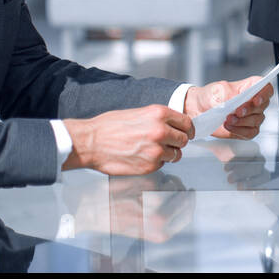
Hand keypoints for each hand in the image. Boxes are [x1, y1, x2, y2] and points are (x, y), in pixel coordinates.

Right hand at [62, 105, 193, 175]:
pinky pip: (162, 165)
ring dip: (168, 154)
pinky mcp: (149, 166)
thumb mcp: (139, 113)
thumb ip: (159, 119)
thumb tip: (174, 126)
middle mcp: (161, 131)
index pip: (187, 123)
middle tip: (167, 143)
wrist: (91, 142)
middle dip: (177, 142)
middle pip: (184, 140)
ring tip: (151, 150)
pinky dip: (156, 162)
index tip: (186, 132)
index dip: (187, 129)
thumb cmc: (110, 126)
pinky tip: (141, 156)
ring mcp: (156, 150)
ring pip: (176, 154)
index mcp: (159, 114)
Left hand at [184, 77, 272, 139]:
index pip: (266, 88)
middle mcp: (254, 102)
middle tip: (236, 111)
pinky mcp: (246, 129)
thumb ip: (230, 94)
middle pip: (262, 106)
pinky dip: (239, 131)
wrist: (199, 109)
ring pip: (256, 120)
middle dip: (249, 110)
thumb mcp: (218, 90)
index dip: (264, 94)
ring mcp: (251, 116)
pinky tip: (229, 126)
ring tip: (227, 119)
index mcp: (250, 87)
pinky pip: (250, 133)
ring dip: (241, 121)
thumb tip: (237, 102)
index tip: (256, 99)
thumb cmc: (210, 96)